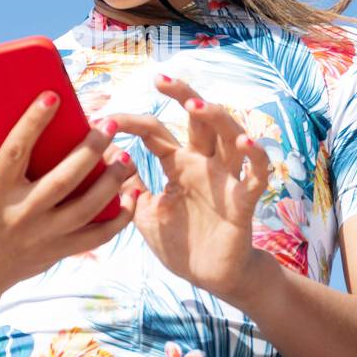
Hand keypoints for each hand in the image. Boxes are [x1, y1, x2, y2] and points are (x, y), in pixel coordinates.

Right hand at [0, 90, 141, 297]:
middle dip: (89, 150)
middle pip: (62, 179)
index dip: (33, 122)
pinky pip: (96, 237)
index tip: (53, 96)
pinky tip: (130, 196)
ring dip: (111, 182)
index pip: (15, 151)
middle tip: (109, 125)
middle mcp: (21, 213)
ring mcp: (42, 235)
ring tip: (126, 158)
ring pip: (85, 208)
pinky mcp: (58, 252)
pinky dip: (118, 219)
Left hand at [106, 74, 271, 302]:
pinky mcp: (244, 201)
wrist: (209, 277)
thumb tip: (101, 154)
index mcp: (177, 164)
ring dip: (216, 118)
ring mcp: (226, 179)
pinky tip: (245, 145)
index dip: (129, 121)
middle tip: (161, 80)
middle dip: (183, 95)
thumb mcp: (144, 212)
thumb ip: (127, 184)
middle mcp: (203, 163)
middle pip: (198, 119)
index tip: (101, 117)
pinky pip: (256, 175)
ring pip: (229, 136)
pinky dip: (255, 158)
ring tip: (196, 106)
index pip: (154, 132)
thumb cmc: (180, 243)